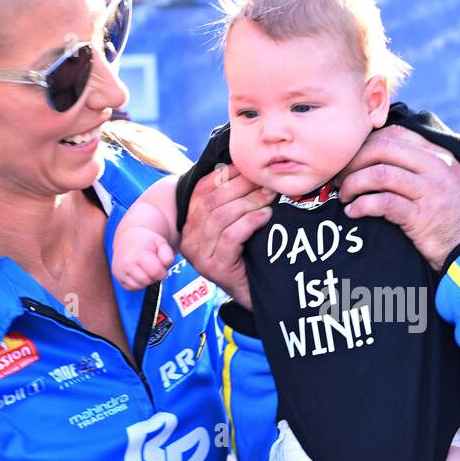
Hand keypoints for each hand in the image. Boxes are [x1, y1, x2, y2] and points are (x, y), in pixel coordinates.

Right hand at [112, 224, 174, 289]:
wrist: (127, 239)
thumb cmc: (146, 242)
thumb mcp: (160, 243)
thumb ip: (167, 254)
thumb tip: (166, 265)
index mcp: (139, 254)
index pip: (155, 272)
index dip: (162, 272)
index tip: (161, 267)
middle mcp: (127, 263)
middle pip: (147, 281)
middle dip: (153, 277)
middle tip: (152, 267)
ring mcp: (121, 271)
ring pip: (139, 286)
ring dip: (145, 280)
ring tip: (145, 269)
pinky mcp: (118, 278)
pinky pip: (132, 288)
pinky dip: (138, 283)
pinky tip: (138, 272)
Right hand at [180, 164, 274, 305]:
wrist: (254, 295)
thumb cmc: (247, 257)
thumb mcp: (235, 226)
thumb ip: (233, 203)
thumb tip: (248, 169)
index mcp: (190, 224)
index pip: (202, 190)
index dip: (225, 174)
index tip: (249, 165)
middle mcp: (189, 239)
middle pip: (212, 201)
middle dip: (241, 186)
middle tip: (265, 180)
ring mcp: (200, 255)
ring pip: (221, 217)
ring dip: (249, 202)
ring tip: (270, 195)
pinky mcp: (215, 268)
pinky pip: (231, 237)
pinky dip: (250, 222)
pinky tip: (266, 215)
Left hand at [339, 126, 459, 269]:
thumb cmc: (455, 218)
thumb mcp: (445, 182)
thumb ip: (421, 167)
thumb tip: (383, 159)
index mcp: (438, 155)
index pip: (395, 135)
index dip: (366, 144)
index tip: (352, 160)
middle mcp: (435, 167)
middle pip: (382, 149)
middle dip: (354, 162)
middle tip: (341, 178)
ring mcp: (430, 191)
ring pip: (379, 174)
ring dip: (354, 184)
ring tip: (345, 196)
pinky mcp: (422, 216)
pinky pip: (383, 203)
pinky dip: (362, 206)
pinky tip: (354, 212)